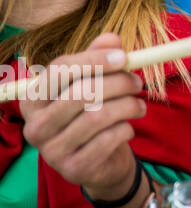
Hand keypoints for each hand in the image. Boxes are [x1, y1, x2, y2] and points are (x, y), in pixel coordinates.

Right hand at [18, 33, 146, 202]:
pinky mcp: (73, 168)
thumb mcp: (94, 82)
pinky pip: (107, 140)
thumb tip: (111, 38)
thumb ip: (98, 58)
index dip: (93, 60)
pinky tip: (128, 128)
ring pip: (97, 116)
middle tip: (138, 82)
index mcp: (34, 99)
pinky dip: (126, 129)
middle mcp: (35, 125)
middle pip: (80, 92)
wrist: (100, 160)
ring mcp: (51, 150)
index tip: (124, 56)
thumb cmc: (93, 112)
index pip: (58, 70)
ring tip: (139, 105)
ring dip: (128, 106)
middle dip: (117, 83)